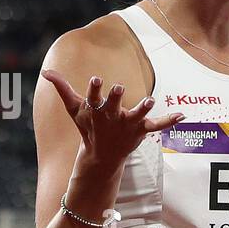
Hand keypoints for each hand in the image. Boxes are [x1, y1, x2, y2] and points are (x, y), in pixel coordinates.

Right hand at [41, 70, 184, 170]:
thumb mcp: (74, 109)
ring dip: (143, 108)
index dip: (95, 90)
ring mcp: (128, 124)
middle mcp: (112, 117)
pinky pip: (157, 125)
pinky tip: (182, 115)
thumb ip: (62, 88)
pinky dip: (169, 121)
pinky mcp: (141, 130)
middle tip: (119, 88)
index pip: (94, 98)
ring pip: (137, 115)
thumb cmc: (88, 127)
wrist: (100, 156)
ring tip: (150, 100)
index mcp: (97, 110)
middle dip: (116, 98)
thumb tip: (46, 71)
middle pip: (114, 106)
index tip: (97, 80)